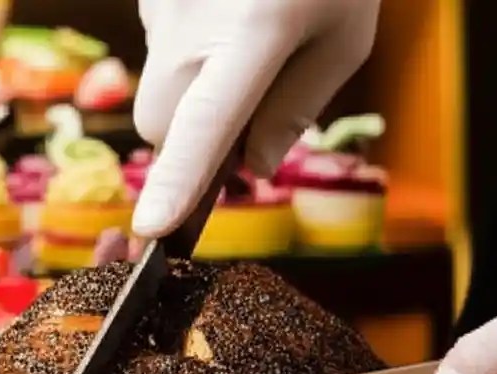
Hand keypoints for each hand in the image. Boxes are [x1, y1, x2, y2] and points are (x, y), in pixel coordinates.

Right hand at [131, 0, 380, 237]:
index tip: (152, 228)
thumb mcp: (343, 39)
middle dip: (189, 141)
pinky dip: (184, 55)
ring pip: (153, 90)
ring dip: (188, 95)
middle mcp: (192, 24)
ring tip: (242, 45)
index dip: (177, 181)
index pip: (205, 124)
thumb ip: (297, 108)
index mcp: (255, 35)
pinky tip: (223, 17)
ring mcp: (161, 6)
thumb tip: (251, 167)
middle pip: (160, 125)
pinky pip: (155, 48)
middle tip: (244, 119)